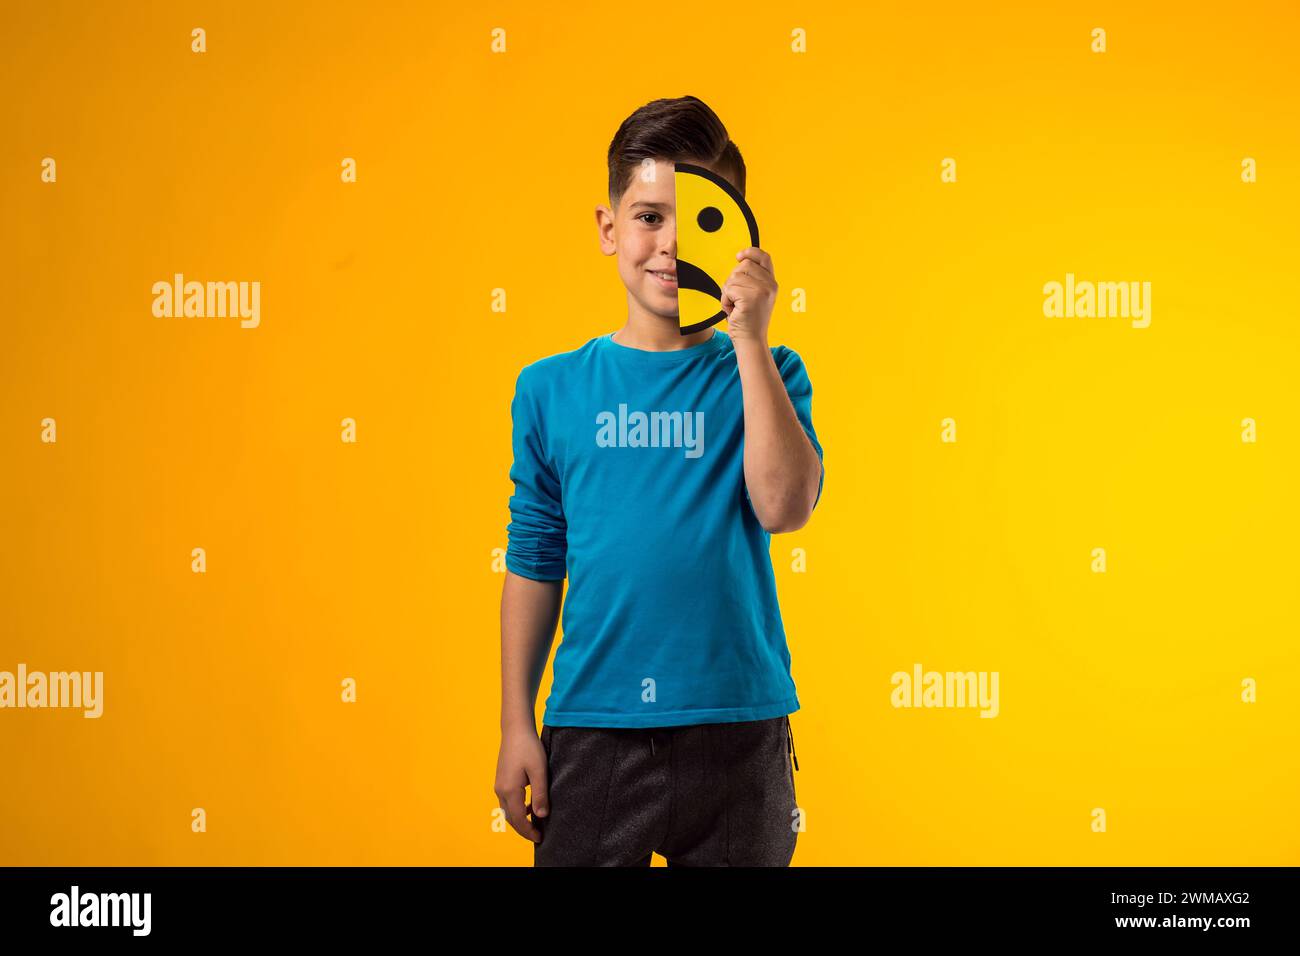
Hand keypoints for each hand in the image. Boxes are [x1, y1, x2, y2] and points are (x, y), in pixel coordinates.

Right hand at [493, 726, 548, 843]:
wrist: (515, 729)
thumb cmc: (529, 747)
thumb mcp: (539, 771)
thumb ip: (540, 794)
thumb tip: (542, 816)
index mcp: (510, 790)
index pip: (519, 819)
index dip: (529, 831)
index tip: (540, 838)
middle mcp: (501, 790)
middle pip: (511, 818)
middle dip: (523, 829)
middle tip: (538, 835)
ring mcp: (499, 785)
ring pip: (508, 811)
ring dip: (520, 820)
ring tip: (535, 823)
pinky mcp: (501, 780)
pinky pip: (507, 801)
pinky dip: (517, 809)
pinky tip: (529, 806)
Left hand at [719, 247, 776, 343]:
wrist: (750, 340)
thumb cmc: (747, 319)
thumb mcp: (754, 295)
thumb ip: (751, 279)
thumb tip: (740, 260)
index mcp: (772, 283)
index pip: (763, 257)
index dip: (750, 252)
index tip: (739, 256)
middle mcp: (770, 285)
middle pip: (743, 266)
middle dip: (733, 281)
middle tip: (736, 298)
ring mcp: (762, 291)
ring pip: (733, 278)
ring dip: (728, 293)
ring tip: (736, 306)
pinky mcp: (751, 299)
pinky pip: (728, 290)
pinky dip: (725, 301)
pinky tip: (733, 311)